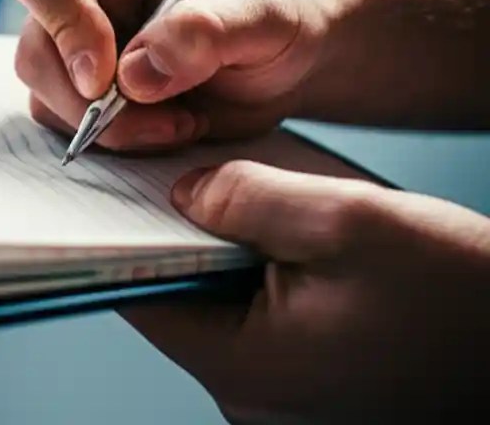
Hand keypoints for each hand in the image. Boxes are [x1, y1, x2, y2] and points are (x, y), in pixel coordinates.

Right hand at [0, 0, 332, 151]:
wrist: (289, 64)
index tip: (104, 73)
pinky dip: (118, 140)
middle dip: (90, 96)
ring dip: (110, 125)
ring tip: (181, 120)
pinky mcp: (84, 94)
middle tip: (160, 115)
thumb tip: (135, 75)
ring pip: (45, 93)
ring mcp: (76, 46)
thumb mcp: (265, 12)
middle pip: (36, 45)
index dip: (60, 18)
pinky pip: (68, 126)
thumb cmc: (279, 17)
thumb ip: (206, 31)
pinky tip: (170, 127)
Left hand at [121, 163, 489, 422]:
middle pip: (179, 300)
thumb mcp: (349, 220)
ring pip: (222, 312)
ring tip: (248, 203)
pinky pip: (262, 327)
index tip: (120, 179)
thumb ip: (248, 196)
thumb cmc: (461, 298)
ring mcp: (285, 400)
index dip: (123, 231)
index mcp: (243, 367)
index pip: (137, 292)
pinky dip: (265, 282)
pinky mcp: (316, 390)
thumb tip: (183, 191)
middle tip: (191, 175)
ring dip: (229, 258)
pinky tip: (289, 242)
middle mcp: (252, 397)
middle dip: (184, 237)